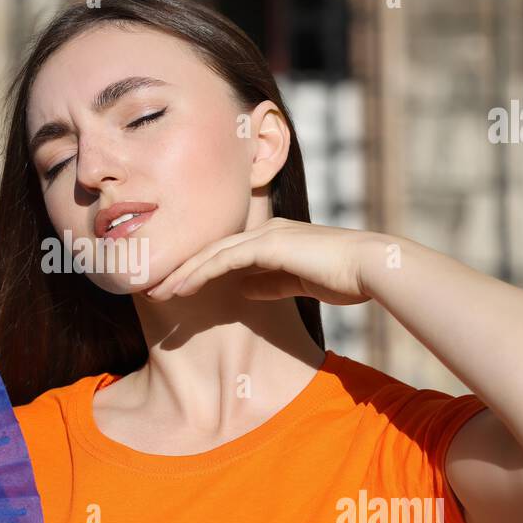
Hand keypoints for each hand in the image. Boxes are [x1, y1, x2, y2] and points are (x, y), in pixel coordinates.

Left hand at [146, 218, 378, 305]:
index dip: (197, 269)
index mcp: (273, 238)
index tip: (174, 287)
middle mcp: (264, 231)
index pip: (225, 253)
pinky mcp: (268, 245)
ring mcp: (265, 235)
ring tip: (158, 290)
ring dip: (182, 273)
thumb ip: (271, 282)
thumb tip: (244, 289)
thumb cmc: (343, 277)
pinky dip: (200, 273)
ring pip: (211, 254)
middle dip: (180, 269)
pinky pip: (224, 261)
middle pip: (211, 250)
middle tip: (152, 286)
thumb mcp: (300, 282)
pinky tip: (181, 286)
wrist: (370, 267)